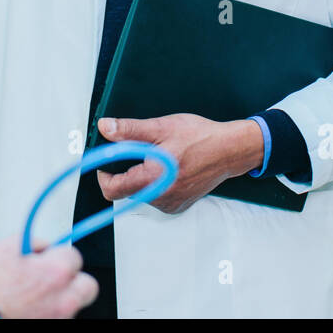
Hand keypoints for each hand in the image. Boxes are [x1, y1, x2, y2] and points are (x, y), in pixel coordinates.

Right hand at [0, 238, 98, 318]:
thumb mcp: (2, 248)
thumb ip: (30, 241)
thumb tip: (41, 244)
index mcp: (56, 273)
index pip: (74, 255)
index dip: (58, 255)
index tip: (50, 258)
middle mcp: (64, 300)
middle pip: (87, 285)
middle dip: (73, 280)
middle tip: (54, 279)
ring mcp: (58, 320)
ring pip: (71, 305)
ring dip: (59, 299)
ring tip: (33, 297)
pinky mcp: (51, 329)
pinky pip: (58, 319)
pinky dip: (46, 314)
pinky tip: (28, 309)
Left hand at [96, 114, 263, 213]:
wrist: (229, 150)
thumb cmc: (200, 137)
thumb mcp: (161, 127)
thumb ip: (129, 130)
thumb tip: (105, 127)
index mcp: (153, 178)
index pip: (112, 189)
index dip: (103, 174)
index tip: (106, 161)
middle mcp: (161, 197)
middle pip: (126, 189)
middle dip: (126, 170)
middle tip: (141, 150)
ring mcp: (170, 204)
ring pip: (141, 192)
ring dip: (143, 176)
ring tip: (160, 157)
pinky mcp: (178, 206)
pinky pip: (155, 197)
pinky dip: (156, 183)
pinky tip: (170, 168)